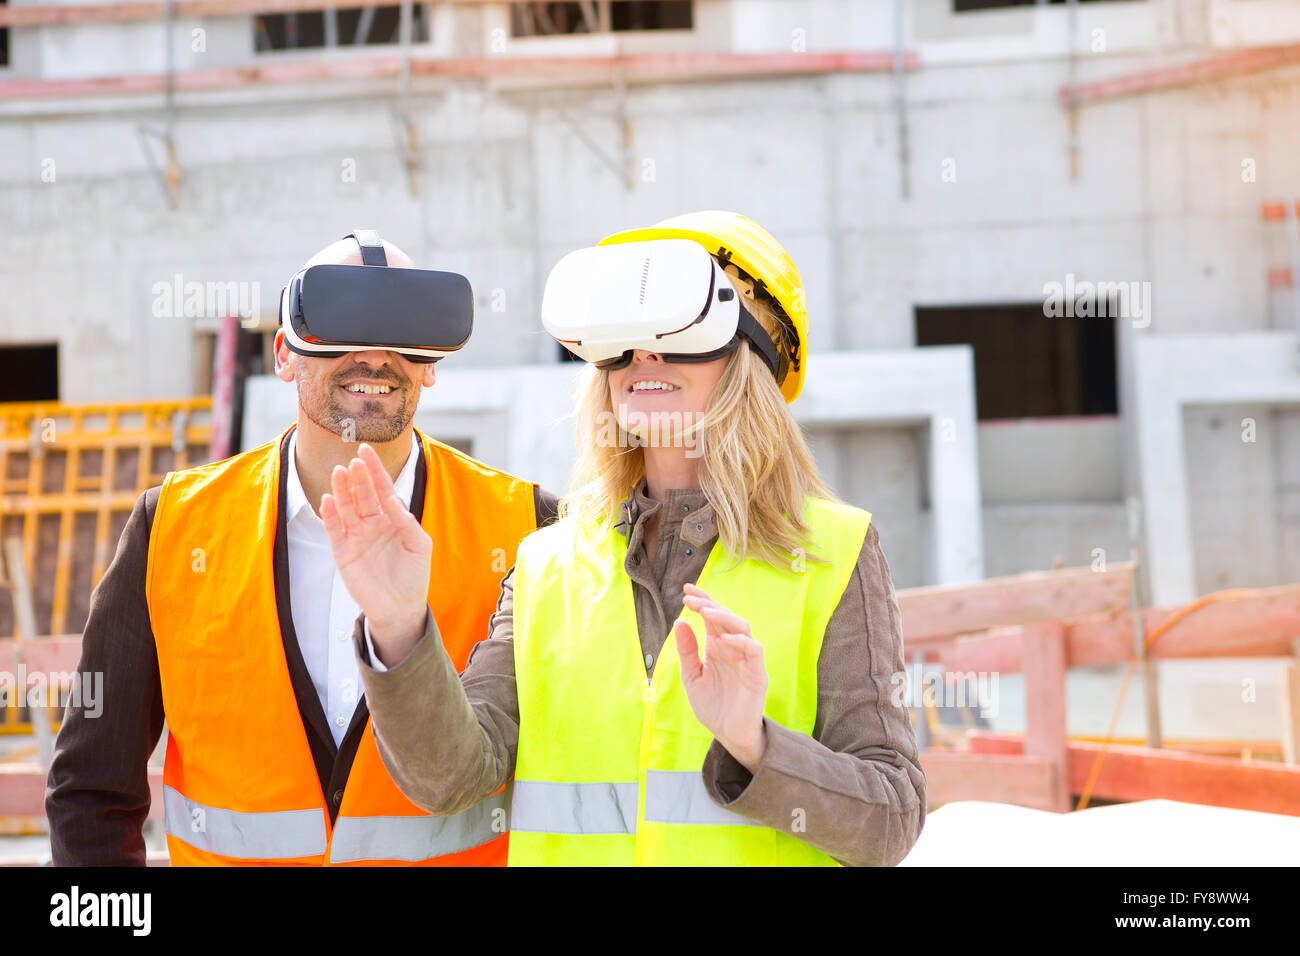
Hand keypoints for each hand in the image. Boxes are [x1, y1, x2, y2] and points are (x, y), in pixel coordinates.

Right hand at [320, 443, 431, 663]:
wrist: (400, 608)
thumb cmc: (414, 576)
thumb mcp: (419, 546)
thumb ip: (407, 523)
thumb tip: (393, 500)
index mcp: (393, 519)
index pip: (383, 489)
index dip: (376, 471)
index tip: (367, 450)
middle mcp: (373, 523)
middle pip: (363, 495)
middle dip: (359, 477)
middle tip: (354, 461)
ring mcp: (356, 536)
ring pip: (347, 508)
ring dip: (342, 491)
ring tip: (339, 473)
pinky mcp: (343, 552)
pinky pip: (334, 530)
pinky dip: (330, 515)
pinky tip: (328, 500)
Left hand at [675, 582, 768, 773]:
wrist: (728, 735)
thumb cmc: (712, 706)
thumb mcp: (692, 677)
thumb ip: (687, 651)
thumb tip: (679, 621)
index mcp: (717, 647)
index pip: (712, 617)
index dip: (702, 601)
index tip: (686, 590)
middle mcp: (733, 648)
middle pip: (726, 617)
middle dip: (710, 604)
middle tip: (691, 598)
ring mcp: (747, 659)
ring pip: (743, 628)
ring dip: (725, 617)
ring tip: (706, 612)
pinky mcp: (757, 674)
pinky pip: (754, 650)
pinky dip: (741, 641)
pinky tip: (723, 638)